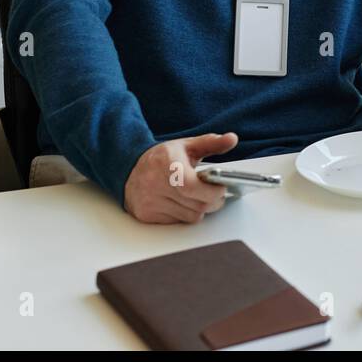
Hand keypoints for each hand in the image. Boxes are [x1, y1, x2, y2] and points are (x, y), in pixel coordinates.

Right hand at [123, 132, 237, 223]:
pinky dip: (185, 214)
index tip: (222, 188)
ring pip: (190, 216)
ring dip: (200, 209)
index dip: (211, 191)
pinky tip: (183, 202)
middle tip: (216, 194)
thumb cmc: (162, 158)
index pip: (192, 186)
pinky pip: (178, 222)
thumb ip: (212, 143)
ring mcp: (150, 202)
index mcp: (167, 165)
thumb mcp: (187, 146)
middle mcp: (155, 184)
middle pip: (197, 204)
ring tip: (199, 196)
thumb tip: (232, 138)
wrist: (129, 169)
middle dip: (212, 201)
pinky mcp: (147, 215)